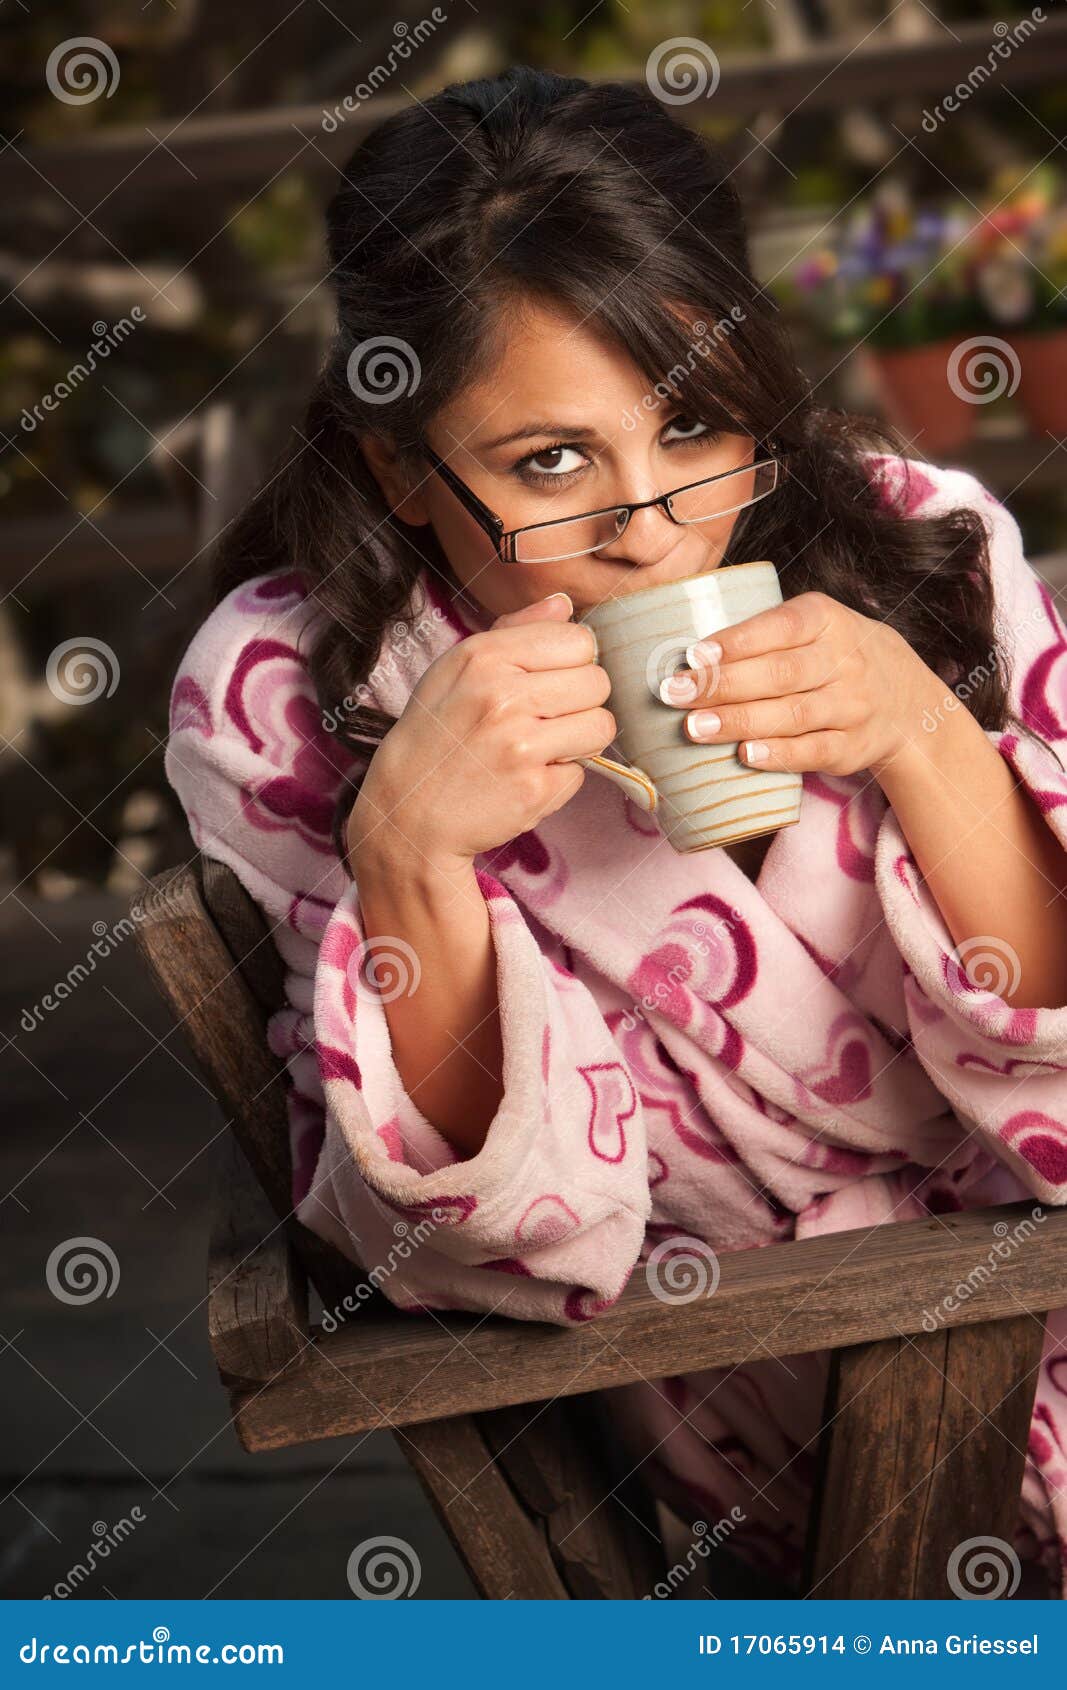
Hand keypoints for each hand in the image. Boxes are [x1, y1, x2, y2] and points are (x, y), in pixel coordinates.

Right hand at [346, 591, 613, 876]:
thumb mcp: (456, 668)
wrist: (406, 812)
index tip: (548, 680)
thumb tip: (564, 604)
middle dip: (580, 701)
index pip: (579, 640)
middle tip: (545, 718)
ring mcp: (522, 745)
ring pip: (601, 725)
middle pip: (597, 682)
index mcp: (485, 656)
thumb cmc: (434, 735)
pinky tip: (524, 777)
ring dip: (579, 739)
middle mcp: (504, 695)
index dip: (571, 662)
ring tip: (541, 746)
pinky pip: (582, 772)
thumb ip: (514, 631)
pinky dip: (559, 777)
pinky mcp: (536, 789)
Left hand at [657, 589, 934, 778]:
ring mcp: (852, 706)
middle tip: (674, 694)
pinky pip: (814, 751)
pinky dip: (779, 755)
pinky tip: (745, 756)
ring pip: (793, 715)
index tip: (693, 655)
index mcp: (826, 620)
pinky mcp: (853, 746)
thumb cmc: (831, 655)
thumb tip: (687, 656)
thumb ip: (761, 634)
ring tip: (694, 728)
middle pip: (779, 674)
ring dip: (740, 722)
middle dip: (723, 685)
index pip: (780, 627)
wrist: (904, 697)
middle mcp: (845, 660)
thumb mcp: (811, 626)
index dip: (736, 642)